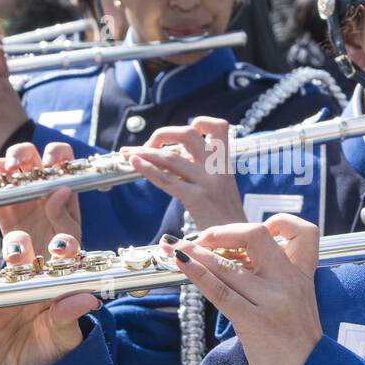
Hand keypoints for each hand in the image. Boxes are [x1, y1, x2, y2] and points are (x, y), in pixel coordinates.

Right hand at [0, 140, 82, 249]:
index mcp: (60, 183)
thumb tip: (61, 190)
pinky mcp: (2, 207)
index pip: (61, 155)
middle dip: (19, 154)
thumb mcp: (69, 232)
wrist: (43, 267)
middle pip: (28, 154)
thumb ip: (64, 213)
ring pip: (6, 167)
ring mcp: (18, 193)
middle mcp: (39, 182)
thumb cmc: (63, 245)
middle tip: (13, 167)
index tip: (48, 163)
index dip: (55, 152)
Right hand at [0, 228, 97, 364]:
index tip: (60, 249)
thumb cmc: (47, 359)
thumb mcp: (62, 340)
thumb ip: (69, 318)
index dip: (62, 246)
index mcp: (52, 286)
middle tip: (17, 258)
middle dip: (17, 246)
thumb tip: (89, 299)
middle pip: (20, 252)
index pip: (60, 257)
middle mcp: (24, 283)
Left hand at [124, 116, 244, 229]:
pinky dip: (146, 168)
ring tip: (126, 153)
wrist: (238, 243)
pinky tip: (133, 164)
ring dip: (144, 152)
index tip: (180, 135)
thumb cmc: (224, 219)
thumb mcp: (220, 188)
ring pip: (171, 157)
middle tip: (146, 145)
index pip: (219, 126)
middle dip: (161, 134)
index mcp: (225, 163)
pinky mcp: (197, 199)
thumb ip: (201, 170)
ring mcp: (208, 183)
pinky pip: (167, 179)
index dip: (200, 122)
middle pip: (188, 133)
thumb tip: (173, 157)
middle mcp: (217, 168)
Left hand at [166, 214, 322, 364]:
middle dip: (221, 232)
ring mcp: (273, 303)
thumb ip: (277, 283)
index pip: (304, 232)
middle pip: (256, 235)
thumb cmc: (296, 349)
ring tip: (173, 247)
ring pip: (227, 265)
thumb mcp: (297, 306)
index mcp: (303, 277)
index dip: (279, 222)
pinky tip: (181, 264)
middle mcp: (290, 283)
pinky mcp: (255, 323)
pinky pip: (220, 292)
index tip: (250, 232)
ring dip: (195, 252)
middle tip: (201, 239)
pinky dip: (197, 274)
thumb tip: (237, 262)